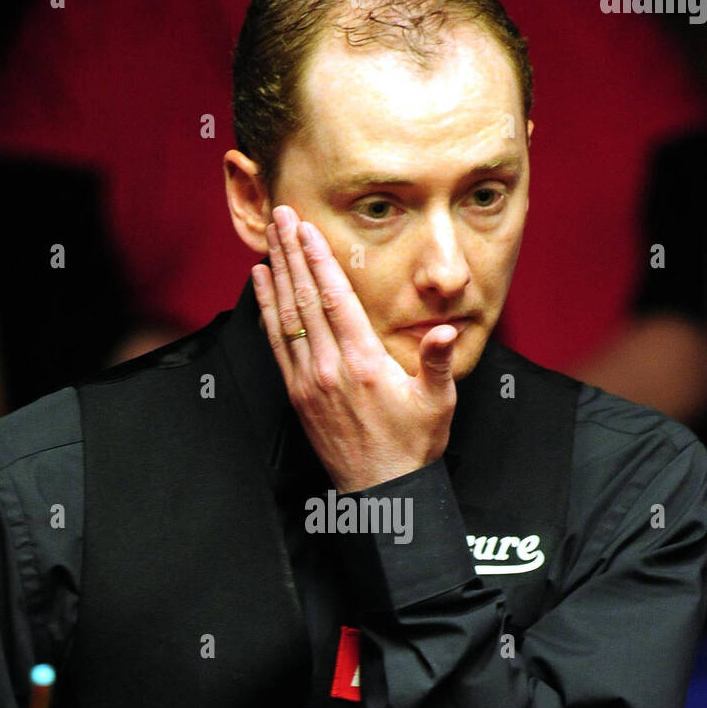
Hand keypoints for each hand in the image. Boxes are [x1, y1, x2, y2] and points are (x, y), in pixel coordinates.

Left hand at [252, 205, 458, 492]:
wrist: (381, 491)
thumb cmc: (413, 445)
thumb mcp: (438, 402)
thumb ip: (438, 362)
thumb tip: (445, 332)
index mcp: (365, 364)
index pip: (336, 300)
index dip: (319, 260)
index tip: (307, 229)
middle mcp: (330, 368)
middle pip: (305, 299)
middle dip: (292, 253)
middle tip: (281, 216)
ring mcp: (308, 381)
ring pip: (287, 317)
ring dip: (277, 273)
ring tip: (269, 238)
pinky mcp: (296, 394)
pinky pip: (277, 343)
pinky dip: (267, 310)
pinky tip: (262, 284)